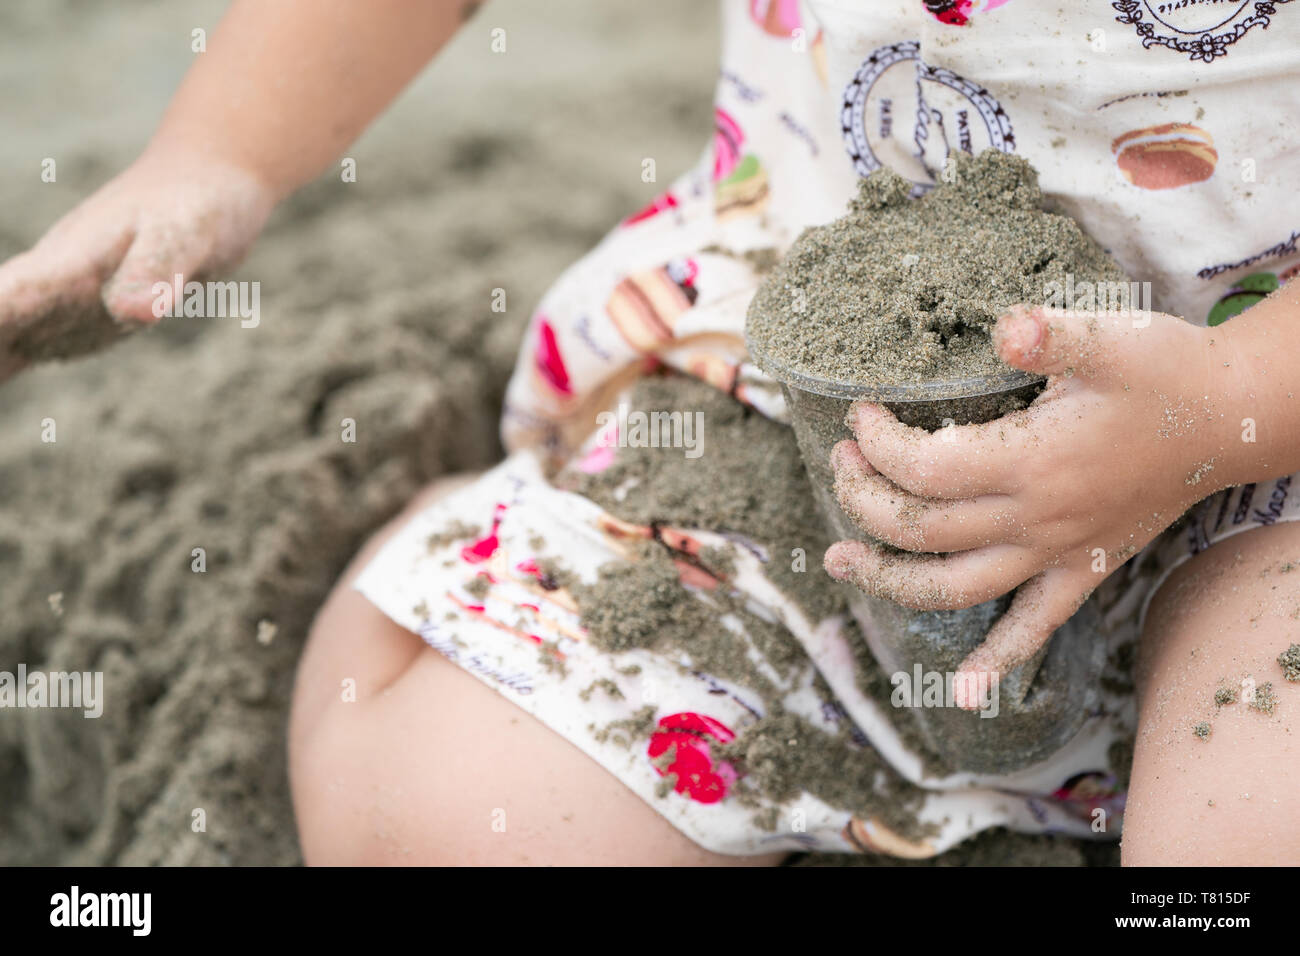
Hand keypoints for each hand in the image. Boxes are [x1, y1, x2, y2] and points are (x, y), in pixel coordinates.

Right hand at [0, 148, 272, 380]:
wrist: (213, 179)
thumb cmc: (200, 200)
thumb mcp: (186, 233)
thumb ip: (157, 270)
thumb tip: (132, 314)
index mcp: (67, 261)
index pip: (8, 300)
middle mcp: (54, 280)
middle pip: (1, 319)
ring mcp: (68, 296)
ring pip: (11, 332)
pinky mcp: (92, 311)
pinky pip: (40, 337)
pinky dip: (12, 357)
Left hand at [823, 304, 1231, 706]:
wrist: (1230, 419)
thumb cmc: (1165, 373)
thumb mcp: (1109, 339)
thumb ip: (1052, 336)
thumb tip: (1007, 327)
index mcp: (1032, 462)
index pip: (924, 468)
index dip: (877, 444)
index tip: (860, 416)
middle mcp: (1036, 519)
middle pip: (922, 529)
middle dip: (864, 500)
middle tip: (840, 464)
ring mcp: (1057, 554)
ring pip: (956, 588)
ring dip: (890, 581)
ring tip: (839, 561)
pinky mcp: (1082, 571)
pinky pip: (1034, 629)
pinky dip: (996, 663)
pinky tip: (964, 697)